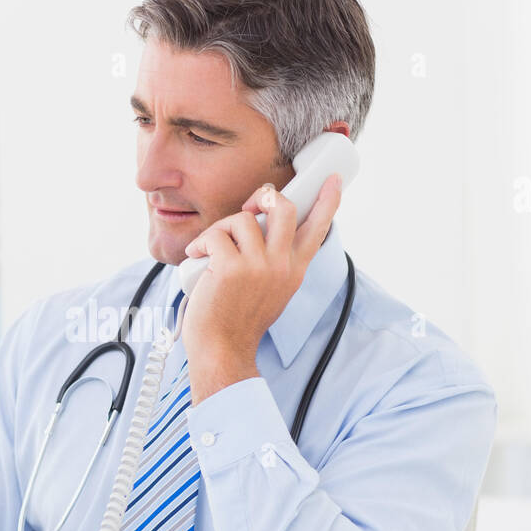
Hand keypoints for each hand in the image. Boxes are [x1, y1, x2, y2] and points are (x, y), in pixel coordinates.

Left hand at [180, 173, 343, 403]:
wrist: (222, 350)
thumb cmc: (238, 320)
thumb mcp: (270, 290)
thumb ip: (273, 260)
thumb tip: (257, 223)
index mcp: (294, 270)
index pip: (317, 230)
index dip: (327, 202)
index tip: (333, 180)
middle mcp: (282, 266)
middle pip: (283, 208)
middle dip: (263, 196)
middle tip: (248, 206)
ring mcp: (258, 267)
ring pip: (242, 219)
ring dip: (220, 229)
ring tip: (210, 249)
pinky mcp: (231, 268)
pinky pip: (215, 236)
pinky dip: (201, 244)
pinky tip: (197, 258)